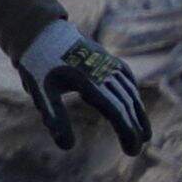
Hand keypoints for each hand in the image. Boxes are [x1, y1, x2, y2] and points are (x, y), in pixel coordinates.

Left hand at [17, 24, 152, 157]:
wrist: (39, 30)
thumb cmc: (37, 65)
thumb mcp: (41, 93)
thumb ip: (54, 118)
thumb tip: (66, 147)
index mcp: (87, 80)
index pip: (115, 110)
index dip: (127, 131)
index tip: (131, 151)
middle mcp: (102, 70)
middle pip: (126, 104)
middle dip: (134, 128)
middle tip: (136, 151)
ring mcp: (107, 62)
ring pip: (130, 92)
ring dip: (138, 113)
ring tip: (144, 135)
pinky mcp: (107, 58)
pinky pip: (127, 79)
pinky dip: (134, 95)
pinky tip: (136, 106)